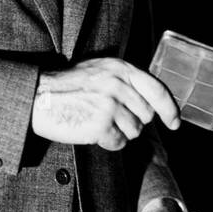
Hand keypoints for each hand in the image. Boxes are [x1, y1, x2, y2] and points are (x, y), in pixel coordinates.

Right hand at [32, 57, 180, 150]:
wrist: (38, 97)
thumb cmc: (67, 86)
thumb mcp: (99, 70)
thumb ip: (125, 80)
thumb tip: (152, 102)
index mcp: (120, 68)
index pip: (157, 89)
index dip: (170, 109)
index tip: (175, 123)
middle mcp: (118, 84)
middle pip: (146, 115)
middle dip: (133, 121)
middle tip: (110, 117)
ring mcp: (110, 104)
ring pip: (134, 131)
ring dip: (119, 133)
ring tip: (97, 122)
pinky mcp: (100, 124)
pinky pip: (119, 143)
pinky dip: (108, 142)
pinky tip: (91, 131)